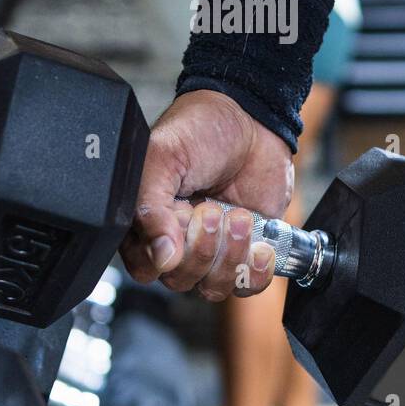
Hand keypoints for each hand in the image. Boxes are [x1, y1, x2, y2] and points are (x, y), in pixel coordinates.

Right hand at [120, 89, 293, 301]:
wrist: (251, 119)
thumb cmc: (199, 130)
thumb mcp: (162, 157)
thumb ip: (150, 207)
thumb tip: (161, 256)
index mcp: (144, 221)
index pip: (144, 266)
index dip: (165, 252)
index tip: (183, 217)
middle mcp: (174, 241)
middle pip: (179, 280)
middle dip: (202, 249)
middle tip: (212, 210)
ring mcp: (211, 248)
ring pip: (212, 286)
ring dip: (230, 257)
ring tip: (239, 216)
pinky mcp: (244, 251)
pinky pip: (245, 285)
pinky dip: (255, 272)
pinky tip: (260, 245)